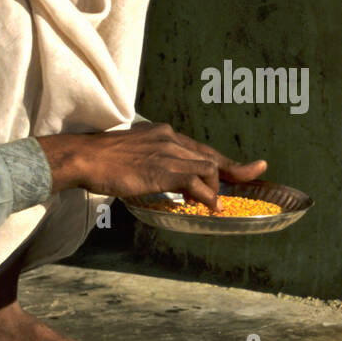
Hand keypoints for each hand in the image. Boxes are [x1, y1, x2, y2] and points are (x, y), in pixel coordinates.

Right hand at [38, 123, 266, 212]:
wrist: (85, 157)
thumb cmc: (102, 160)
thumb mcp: (132, 156)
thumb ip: (152, 164)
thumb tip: (162, 179)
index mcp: (163, 134)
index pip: (201, 148)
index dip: (225, 160)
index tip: (248, 166)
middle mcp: (170, 139)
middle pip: (211, 156)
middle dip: (236, 169)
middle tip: (256, 174)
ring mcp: (168, 152)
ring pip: (208, 167)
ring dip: (214, 189)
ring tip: (211, 204)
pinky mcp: (164, 169)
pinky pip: (197, 182)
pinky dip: (208, 196)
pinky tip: (210, 206)